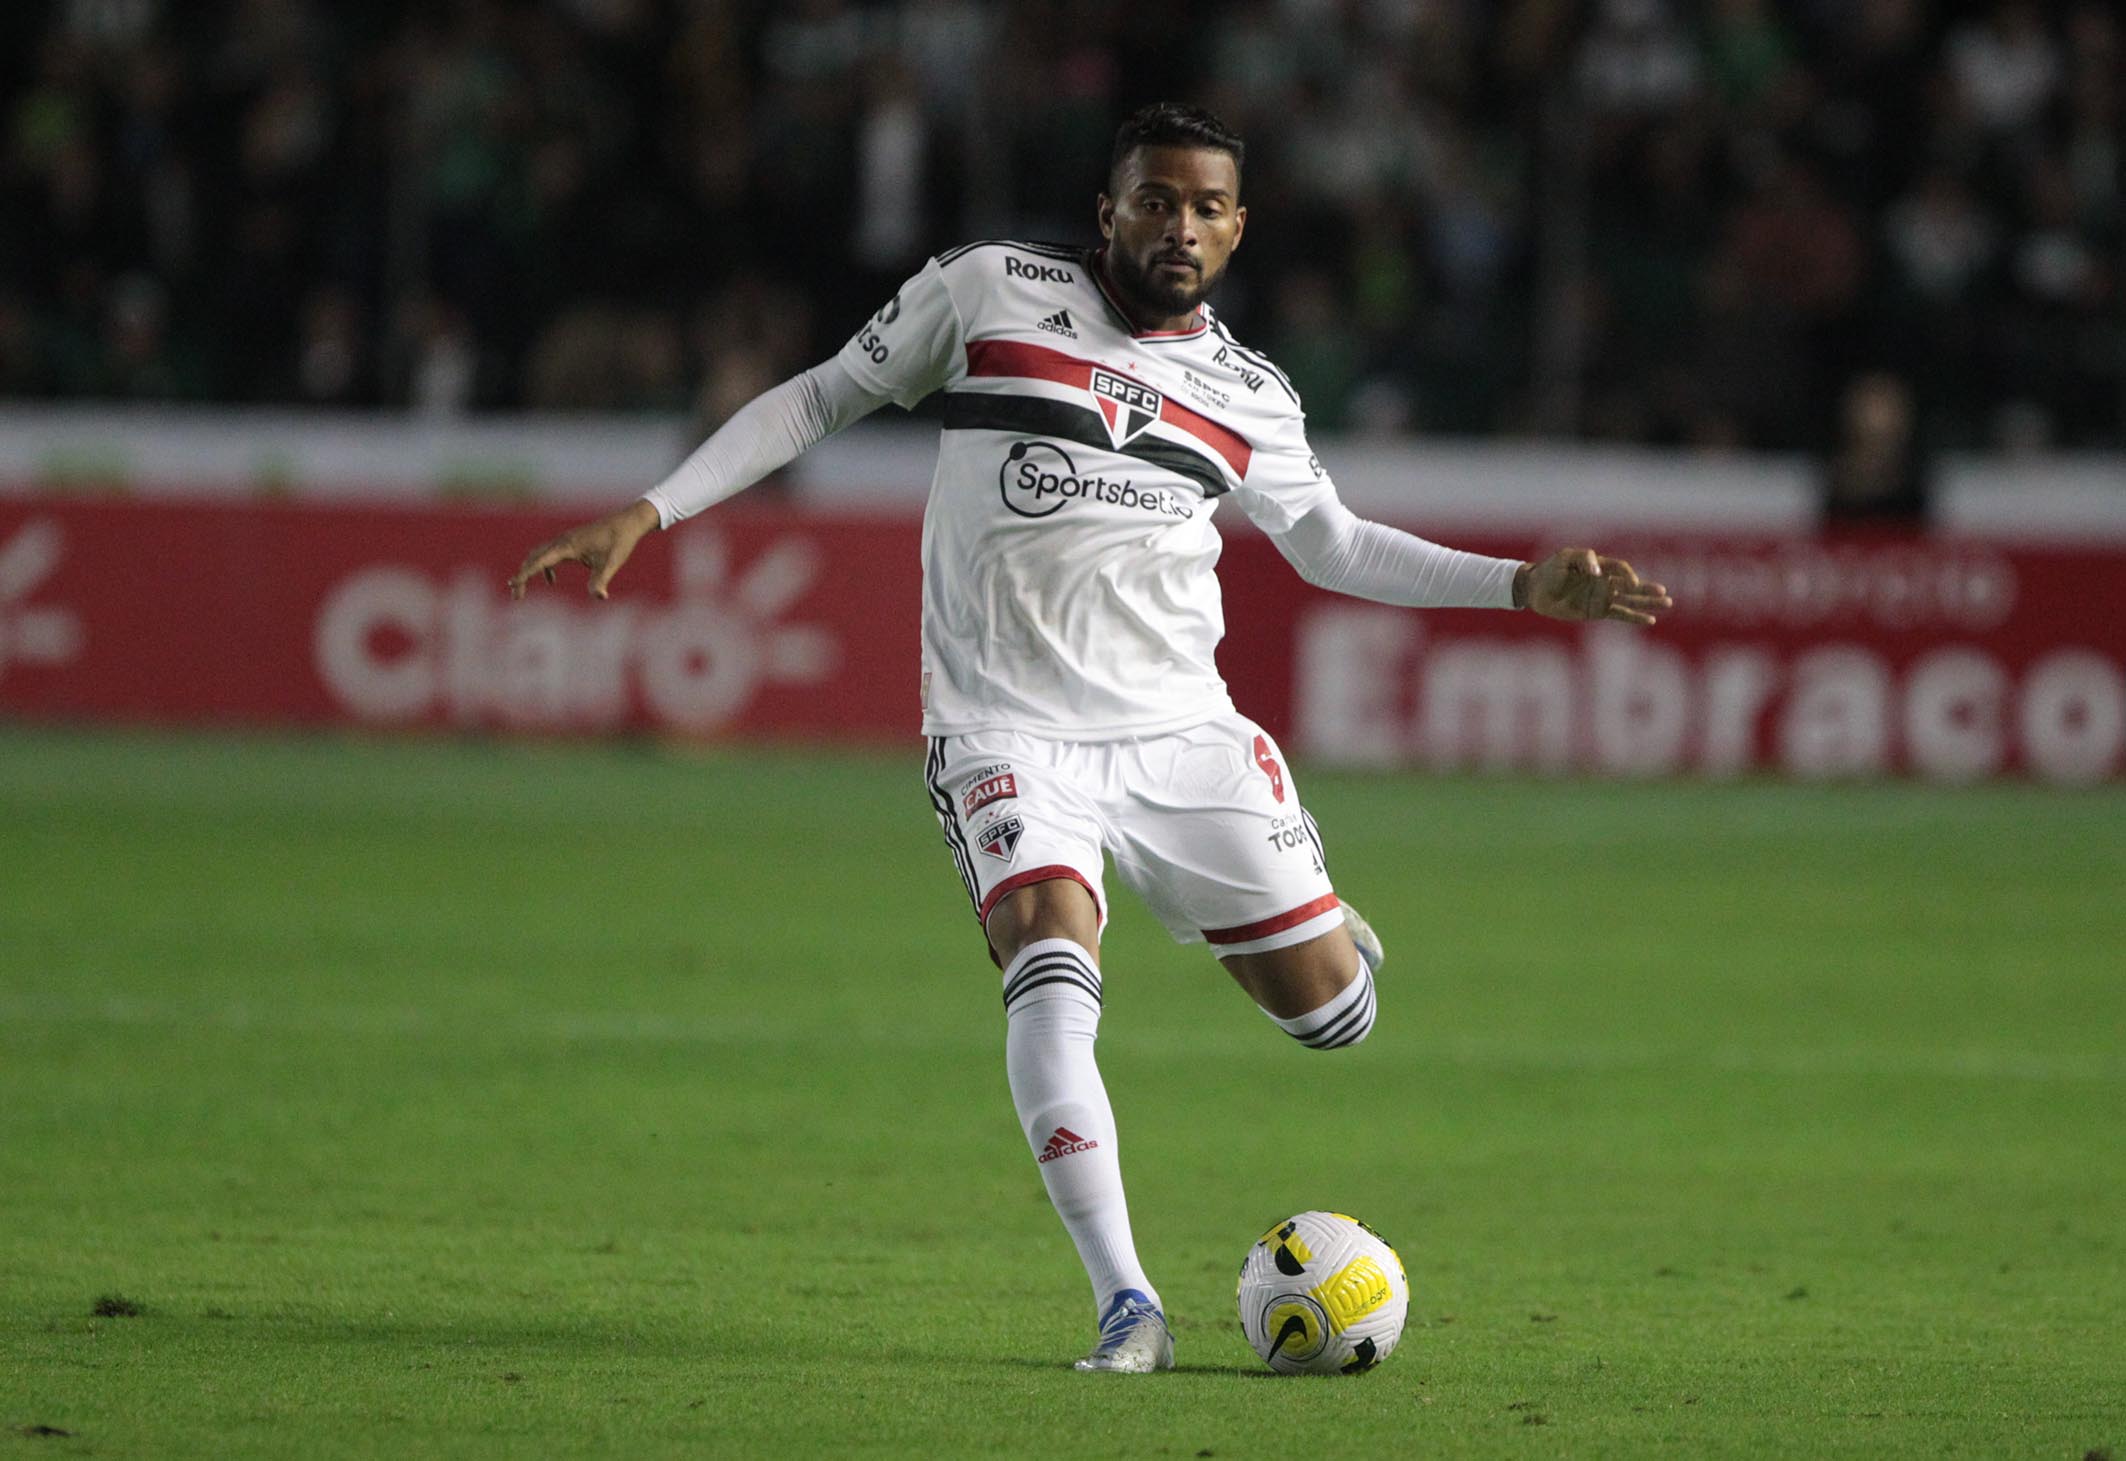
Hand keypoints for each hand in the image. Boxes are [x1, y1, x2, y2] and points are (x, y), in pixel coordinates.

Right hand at [508, 499, 660, 600]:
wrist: (628, 522)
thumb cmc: (620, 541)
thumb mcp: (612, 562)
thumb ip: (602, 580)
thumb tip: (599, 596)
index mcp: (568, 546)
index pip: (539, 562)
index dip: (524, 575)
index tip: (512, 585)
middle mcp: (562, 541)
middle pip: (533, 558)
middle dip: (522, 577)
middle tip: (517, 597)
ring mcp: (565, 540)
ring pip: (538, 554)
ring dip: (529, 571)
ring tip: (523, 591)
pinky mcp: (570, 541)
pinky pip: (548, 553)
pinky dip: (543, 567)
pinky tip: (551, 581)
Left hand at [1515, 548, 1670, 625]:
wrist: (1535, 589)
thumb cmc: (1550, 570)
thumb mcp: (1564, 558)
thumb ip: (1584, 560)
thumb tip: (1598, 573)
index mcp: (1600, 565)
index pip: (1620, 569)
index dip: (1627, 575)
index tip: (1629, 584)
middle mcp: (1604, 581)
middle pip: (1631, 585)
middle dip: (1647, 589)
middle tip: (1664, 593)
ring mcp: (1602, 597)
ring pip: (1630, 600)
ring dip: (1647, 602)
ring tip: (1667, 603)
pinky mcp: (1596, 611)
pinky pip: (1619, 614)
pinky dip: (1634, 617)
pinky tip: (1650, 620)